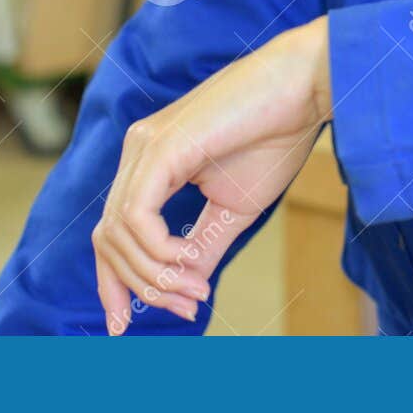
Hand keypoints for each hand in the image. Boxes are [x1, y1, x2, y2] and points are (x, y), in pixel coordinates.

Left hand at [92, 15, 332, 333]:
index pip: (111, 232)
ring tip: (198, 289)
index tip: (126, 326)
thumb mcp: (232, 208)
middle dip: (139, 287)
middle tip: (189, 306)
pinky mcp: (160, 146)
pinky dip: (159, 251)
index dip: (113, 283)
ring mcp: (144, 145)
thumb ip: (200, 246)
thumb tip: (180, 289)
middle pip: (107, 239)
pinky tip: (190, 262)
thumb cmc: (276, 136)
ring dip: (156, 275)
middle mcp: (138, 151)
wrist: (304, 86)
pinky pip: (136, 217)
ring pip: (119, 233)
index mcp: (150, 161)